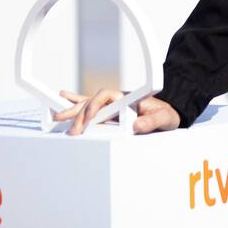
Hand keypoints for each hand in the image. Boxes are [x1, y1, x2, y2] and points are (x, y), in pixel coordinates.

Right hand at [53, 89, 179, 135]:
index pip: (106, 97)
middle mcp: (117, 99)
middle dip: (80, 114)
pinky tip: (64, 99)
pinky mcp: (111, 112)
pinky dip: (77, 104)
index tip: (88, 119)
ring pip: (88, 105)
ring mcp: (113, 105)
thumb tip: (136, 126)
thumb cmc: (167, 114)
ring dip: (74, 111)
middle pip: (93, 102)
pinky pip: (91, 107)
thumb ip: (152, 121)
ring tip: (58, 116)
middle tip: (72, 130)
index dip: (95, 106)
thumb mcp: (165, 118)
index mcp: (127, 98)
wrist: (169, 114)